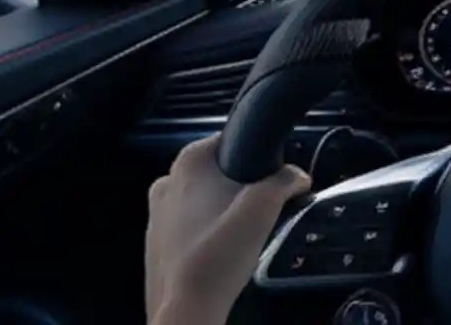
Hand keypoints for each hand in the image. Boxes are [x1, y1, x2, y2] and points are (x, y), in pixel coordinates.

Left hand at [146, 134, 310, 324]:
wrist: (186, 309)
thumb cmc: (219, 253)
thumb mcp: (263, 208)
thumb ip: (284, 181)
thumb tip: (297, 175)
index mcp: (187, 162)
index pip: (232, 142)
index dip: (257, 160)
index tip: (272, 183)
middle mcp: (166, 182)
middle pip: (218, 175)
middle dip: (241, 190)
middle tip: (260, 214)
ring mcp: (155, 215)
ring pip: (204, 203)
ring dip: (223, 215)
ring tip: (241, 239)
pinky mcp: (154, 244)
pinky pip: (190, 230)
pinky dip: (207, 237)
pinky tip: (221, 255)